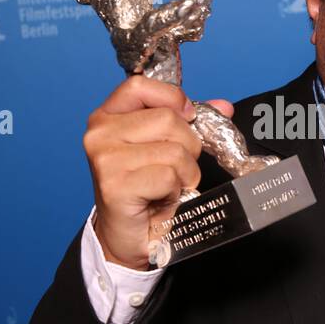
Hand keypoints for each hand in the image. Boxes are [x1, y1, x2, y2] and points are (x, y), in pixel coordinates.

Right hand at [84, 74, 233, 269]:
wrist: (128, 237)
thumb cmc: (145, 191)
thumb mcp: (164, 148)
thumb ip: (190, 122)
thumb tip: (224, 106)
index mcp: (107, 117)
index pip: (140, 86)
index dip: (173, 99)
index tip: (187, 119)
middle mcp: (100, 133)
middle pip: (168, 119)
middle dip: (188, 146)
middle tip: (175, 169)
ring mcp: (105, 158)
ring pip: (174, 149)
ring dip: (184, 172)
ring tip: (168, 186)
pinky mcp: (115, 185)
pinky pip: (168, 176)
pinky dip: (175, 190)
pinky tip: (161, 199)